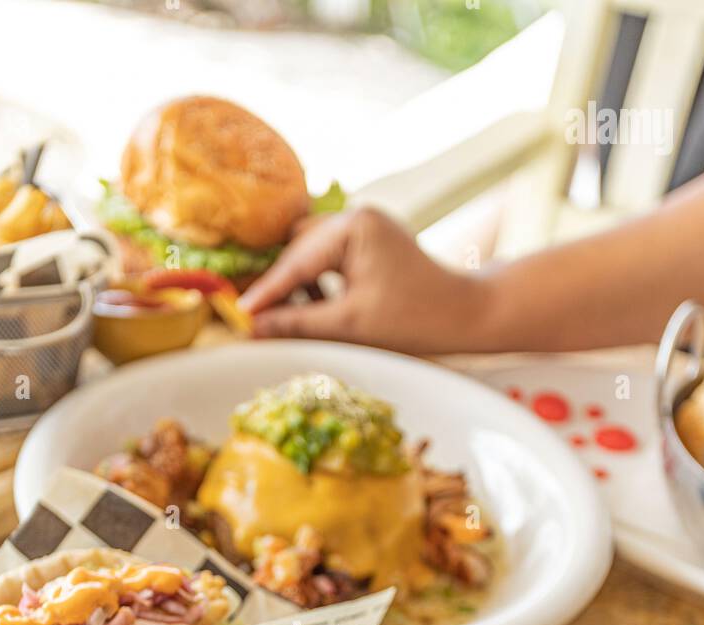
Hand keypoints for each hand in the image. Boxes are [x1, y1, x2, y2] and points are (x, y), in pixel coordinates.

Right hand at [239, 207, 493, 354]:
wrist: (466, 315)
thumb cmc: (416, 319)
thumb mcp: (351, 325)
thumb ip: (299, 323)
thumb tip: (253, 329)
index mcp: (353, 226)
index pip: (296, 261)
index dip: (265, 292)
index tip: (237, 315)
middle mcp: (355, 216)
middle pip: (297, 248)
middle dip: (276, 282)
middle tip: (250, 315)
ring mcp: (362, 227)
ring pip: (309, 252)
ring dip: (294, 283)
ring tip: (281, 316)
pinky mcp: (367, 243)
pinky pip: (327, 259)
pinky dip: (315, 283)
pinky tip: (310, 309)